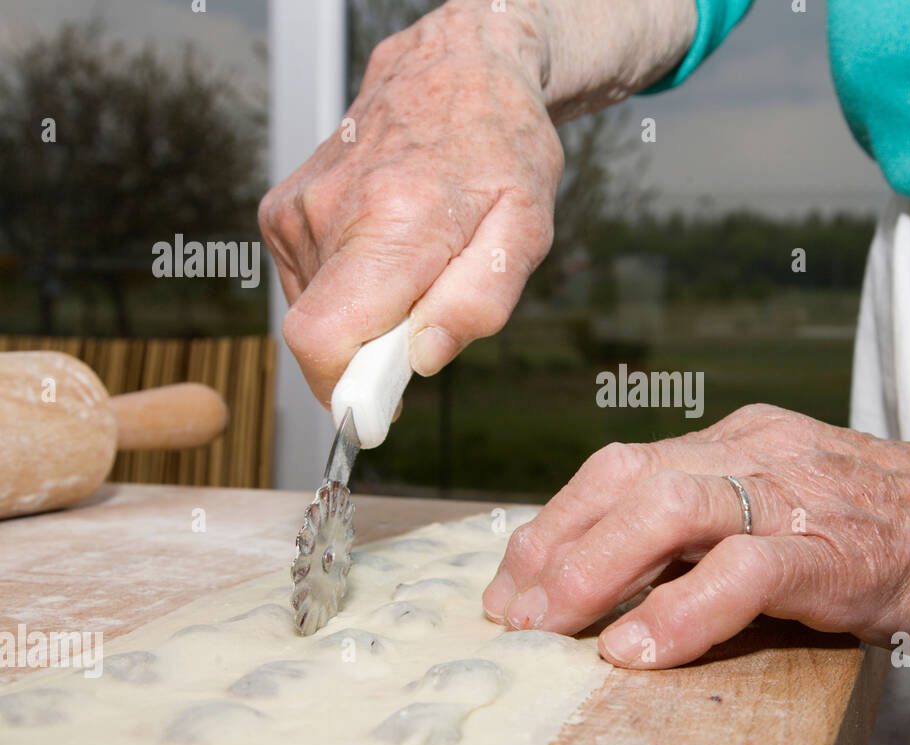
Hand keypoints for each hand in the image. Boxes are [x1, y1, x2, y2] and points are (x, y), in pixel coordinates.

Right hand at [258, 4, 561, 405]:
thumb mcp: (526, 232)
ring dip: (369, 313)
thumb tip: (421, 358)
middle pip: (326, 337)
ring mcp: (295, 211)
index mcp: (390, 223)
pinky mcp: (281, 212)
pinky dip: (351, 287)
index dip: (346, 391)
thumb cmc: (498, 148)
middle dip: (377, 349)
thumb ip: (479, 302)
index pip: (322, 342)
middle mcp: (328, 214)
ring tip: (414, 260)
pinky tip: (386, 245)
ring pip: (319, 313)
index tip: (383, 405)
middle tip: (430, 307)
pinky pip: (311, 286)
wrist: (453, 70)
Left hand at [481, 404, 909, 668]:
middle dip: (555, 544)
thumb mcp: (792, 500)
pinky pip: (743, 570)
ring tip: (549, 625)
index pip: (624, 465)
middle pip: (627, 477)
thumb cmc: (895, 523)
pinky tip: (638, 650)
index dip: (559, 520)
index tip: (518, 575)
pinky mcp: (835, 544)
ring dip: (594, 568)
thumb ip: (719, 522)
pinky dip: (681, 611)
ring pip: (670, 507)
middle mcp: (757, 451)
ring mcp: (795, 491)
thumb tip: (628, 572)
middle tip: (513, 608)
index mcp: (741, 440)